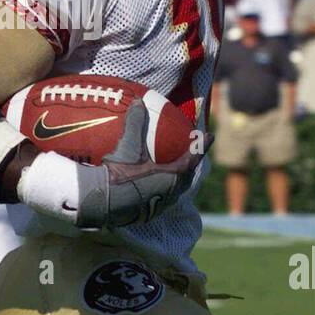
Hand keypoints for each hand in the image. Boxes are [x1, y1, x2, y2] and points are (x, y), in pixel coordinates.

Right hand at [73, 103, 204, 228]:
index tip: (210, 135)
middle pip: (187, 174)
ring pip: (175, 188)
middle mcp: (172, 192)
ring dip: (177, 176)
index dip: (202, 145)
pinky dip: (162, 185)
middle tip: (192, 151)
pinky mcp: (148, 213)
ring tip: (174, 168)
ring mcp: (161, 204)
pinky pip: (161, 196)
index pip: (194, 157)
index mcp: (174, 177)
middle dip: (191, 162)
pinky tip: (151, 182)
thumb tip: (138, 101)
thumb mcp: (128, 146)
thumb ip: (135, 122)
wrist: (103, 202)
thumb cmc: (121, 175)